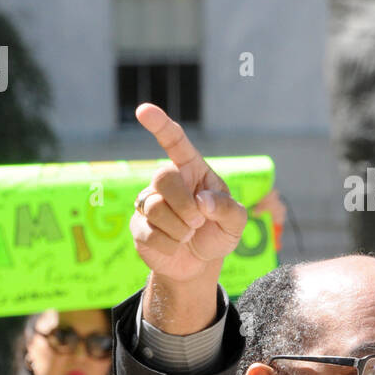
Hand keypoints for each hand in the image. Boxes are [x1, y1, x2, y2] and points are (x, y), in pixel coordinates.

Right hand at [131, 103, 247, 283]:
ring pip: (154, 207)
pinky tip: (176, 246)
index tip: (144, 110)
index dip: (160, 125)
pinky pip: (149, 232)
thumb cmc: (218, 232)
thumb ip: (228, 209)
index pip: (175, 141)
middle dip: (184, 204)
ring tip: (188, 235)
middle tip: (198, 221)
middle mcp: (168, 182)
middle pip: (163, 177)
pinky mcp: (138, 226)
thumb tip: (202, 201)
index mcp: (192, 170)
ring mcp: (149, 202)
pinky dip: (170, 244)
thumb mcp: (236, 222)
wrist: (200, 264)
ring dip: (180, 228)